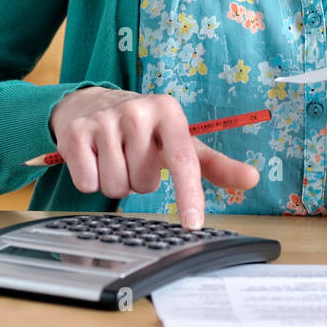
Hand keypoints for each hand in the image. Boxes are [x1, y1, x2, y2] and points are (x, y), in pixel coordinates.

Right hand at [48, 87, 259, 227]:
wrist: (88, 103)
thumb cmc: (143, 129)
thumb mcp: (178, 140)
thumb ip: (215, 163)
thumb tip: (252, 179)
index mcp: (168, 112)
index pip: (184, 160)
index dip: (189, 194)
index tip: (193, 223)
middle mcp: (137, 111)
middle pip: (144, 183)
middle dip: (138, 180)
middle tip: (133, 158)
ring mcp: (103, 120)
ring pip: (115, 187)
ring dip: (115, 182)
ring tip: (113, 157)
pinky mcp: (73, 133)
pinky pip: (87, 184)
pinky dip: (88, 180)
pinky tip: (91, 157)